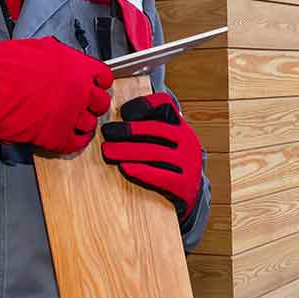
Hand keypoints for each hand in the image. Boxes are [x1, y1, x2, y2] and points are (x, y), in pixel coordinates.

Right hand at [0, 38, 112, 153]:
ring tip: (69, 121)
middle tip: (80, 106)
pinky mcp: (55, 136)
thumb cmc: (5, 64)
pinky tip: (67, 137)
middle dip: (91, 105)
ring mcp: (70, 115)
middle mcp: (80, 91)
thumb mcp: (41, 48)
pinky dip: (74, 141)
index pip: (104, 78)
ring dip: (81, 123)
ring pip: (89, 124)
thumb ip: (63, 58)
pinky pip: (75, 143)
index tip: (91, 87)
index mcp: (78, 67)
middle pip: (100, 103)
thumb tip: (68, 63)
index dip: (97, 83)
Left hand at [100, 93, 202, 222]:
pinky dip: (141, 171)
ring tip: (107, 150)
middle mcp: (187, 141)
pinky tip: (124, 167)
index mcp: (180, 126)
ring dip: (127, 150)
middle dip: (128, 130)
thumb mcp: (166, 141)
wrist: (191, 192)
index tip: (123, 113)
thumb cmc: (170, 163)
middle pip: (156, 129)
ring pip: (155, 152)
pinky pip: (161, 176)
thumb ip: (147, 129)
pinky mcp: (184, 184)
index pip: (165, 105)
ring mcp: (187, 163)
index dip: (143, 105)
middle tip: (107, 132)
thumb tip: (112, 122)